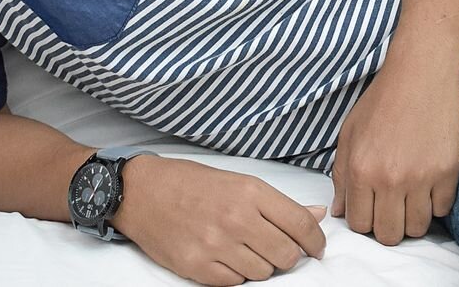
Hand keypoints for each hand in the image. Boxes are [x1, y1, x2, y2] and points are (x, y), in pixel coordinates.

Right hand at [111, 156, 327, 285]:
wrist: (142, 192)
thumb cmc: (191, 184)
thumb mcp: (239, 182)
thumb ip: (279, 204)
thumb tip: (316, 215)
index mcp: (250, 192)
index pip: (301, 224)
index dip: (316, 241)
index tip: (316, 248)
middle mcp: (236, 218)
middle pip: (286, 255)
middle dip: (288, 256)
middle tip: (277, 249)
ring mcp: (216, 245)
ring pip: (263, 272)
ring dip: (261, 265)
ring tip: (245, 249)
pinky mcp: (197, 266)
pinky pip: (235, 282)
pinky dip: (236, 274)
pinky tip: (226, 257)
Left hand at [330, 65, 458, 245]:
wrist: (421, 73)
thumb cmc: (382, 100)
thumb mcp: (350, 134)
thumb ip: (341, 175)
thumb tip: (340, 211)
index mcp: (360, 169)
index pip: (359, 224)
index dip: (365, 220)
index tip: (372, 208)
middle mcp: (388, 179)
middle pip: (389, 235)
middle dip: (389, 225)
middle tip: (393, 206)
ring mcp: (420, 177)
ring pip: (417, 228)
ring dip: (413, 217)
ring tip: (412, 196)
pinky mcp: (447, 172)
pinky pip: (442, 209)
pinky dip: (436, 202)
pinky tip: (430, 182)